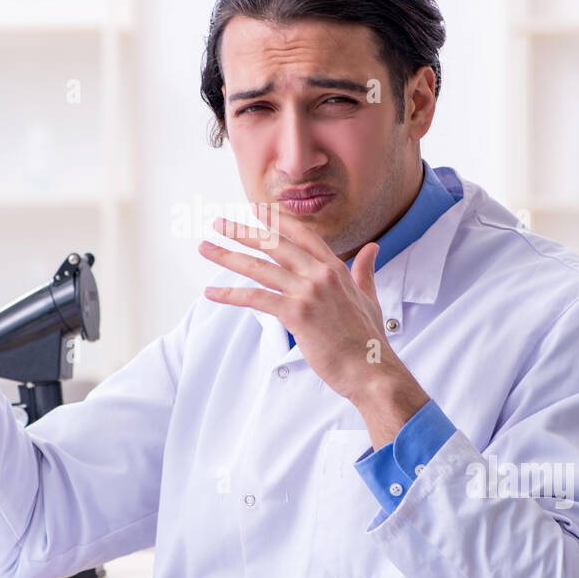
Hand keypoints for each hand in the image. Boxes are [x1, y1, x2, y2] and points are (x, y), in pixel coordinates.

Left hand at [197, 202, 428, 447]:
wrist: (372, 368)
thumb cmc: (370, 339)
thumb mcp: (370, 297)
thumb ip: (365, 270)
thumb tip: (372, 248)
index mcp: (336, 268)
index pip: (301, 234)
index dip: (277, 220)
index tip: (256, 208)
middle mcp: (320, 274)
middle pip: (274, 244)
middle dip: (243, 231)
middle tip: (219, 222)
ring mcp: (308, 293)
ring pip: (259, 268)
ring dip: (228, 256)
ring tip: (206, 248)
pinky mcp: (296, 315)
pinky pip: (256, 299)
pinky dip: (231, 295)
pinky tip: (211, 293)